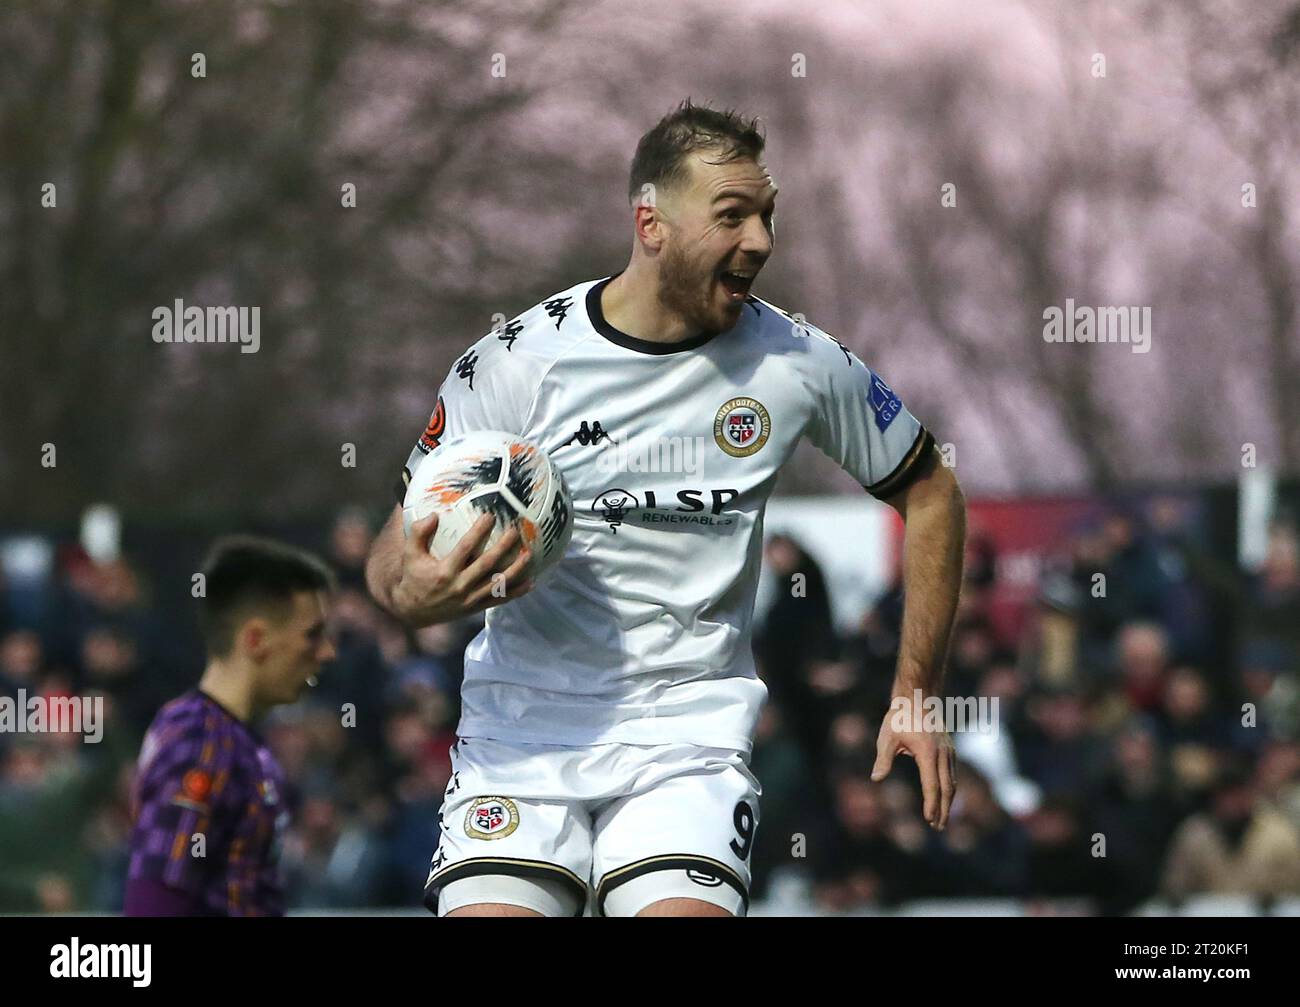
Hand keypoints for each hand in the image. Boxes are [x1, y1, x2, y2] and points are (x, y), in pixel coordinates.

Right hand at [391, 512, 532, 626]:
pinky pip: (498, 600)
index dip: (479, 531)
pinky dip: (515, 593)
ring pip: (497, 584)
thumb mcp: (410, 554)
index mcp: (444, 571)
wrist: (413, 611)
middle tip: (515, 531)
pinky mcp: (475, 608)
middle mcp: (459, 586)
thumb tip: (433, 515)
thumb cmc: (413, 577)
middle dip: (503, 547)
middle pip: (487, 564)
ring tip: (529, 554)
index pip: (465, 547)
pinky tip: (530, 583)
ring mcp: (469, 599)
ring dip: (515, 569)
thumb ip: (418, 533)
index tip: (490, 516)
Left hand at [871, 707, 956, 830]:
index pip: (931, 785)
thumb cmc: (900, 717)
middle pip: (947, 789)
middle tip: (938, 828)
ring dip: (948, 802)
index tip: (929, 820)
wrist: (918, 697)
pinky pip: (952, 774)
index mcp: (928, 753)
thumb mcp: (887, 737)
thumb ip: (883, 759)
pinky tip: (944, 798)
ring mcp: (949, 752)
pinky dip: (949, 789)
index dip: (931, 805)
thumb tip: (876, 778)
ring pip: (952, 782)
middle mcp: (943, 754)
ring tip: (941, 819)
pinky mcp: (949, 750)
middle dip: (943, 810)